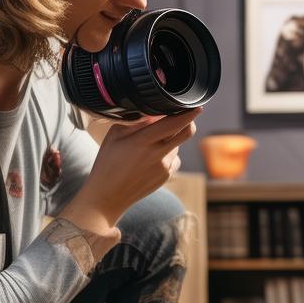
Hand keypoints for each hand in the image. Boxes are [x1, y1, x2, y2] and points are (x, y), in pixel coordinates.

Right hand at [66, 108, 200, 228]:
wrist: (108, 196)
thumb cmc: (107, 163)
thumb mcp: (115, 135)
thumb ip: (136, 121)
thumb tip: (154, 112)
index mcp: (144, 140)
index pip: (175, 123)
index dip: (189, 113)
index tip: (196, 106)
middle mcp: (158, 153)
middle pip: (187, 132)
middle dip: (189, 122)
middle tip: (182, 117)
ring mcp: (165, 167)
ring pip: (178, 144)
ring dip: (171, 139)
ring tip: (151, 143)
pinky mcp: (166, 176)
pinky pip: (174, 159)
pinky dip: (167, 154)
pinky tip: (151, 158)